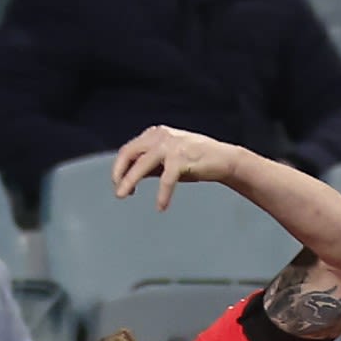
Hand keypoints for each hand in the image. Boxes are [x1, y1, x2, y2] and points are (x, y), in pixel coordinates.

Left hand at [112, 126, 242, 210]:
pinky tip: (161, 207)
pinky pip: (166, 180)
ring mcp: (170, 145)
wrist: (223, 159)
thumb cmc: (195, 160)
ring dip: (130, 181)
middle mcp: (160, 136)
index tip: (118, 183)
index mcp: (155, 134)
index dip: (119, 167)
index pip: (129, 149)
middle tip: (117, 191)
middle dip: (119, 173)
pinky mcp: (181, 158)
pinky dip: (162, 195)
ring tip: (123, 195)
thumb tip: (129, 178)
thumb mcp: (167, 161)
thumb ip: (150, 166)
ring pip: (142, 164)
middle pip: (130, 153)